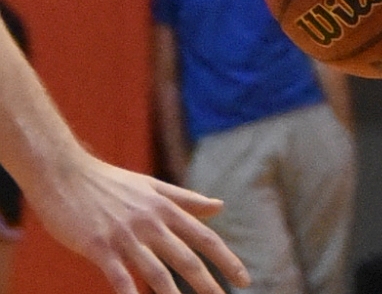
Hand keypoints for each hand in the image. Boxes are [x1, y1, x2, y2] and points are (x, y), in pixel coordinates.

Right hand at [30, 151, 248, 293]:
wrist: (63, 173)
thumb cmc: (107, 181)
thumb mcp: (152, 186)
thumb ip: (186, 199)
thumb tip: (220, 206)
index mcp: (165, 208)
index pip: (205, 238)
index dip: (226, 260)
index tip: (244, 279)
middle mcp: (151, 222)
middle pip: (186, 258)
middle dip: (208, 283)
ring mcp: (125, 235)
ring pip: (156, 272)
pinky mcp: (98, 246)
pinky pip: (119, 276)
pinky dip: (129, 293)